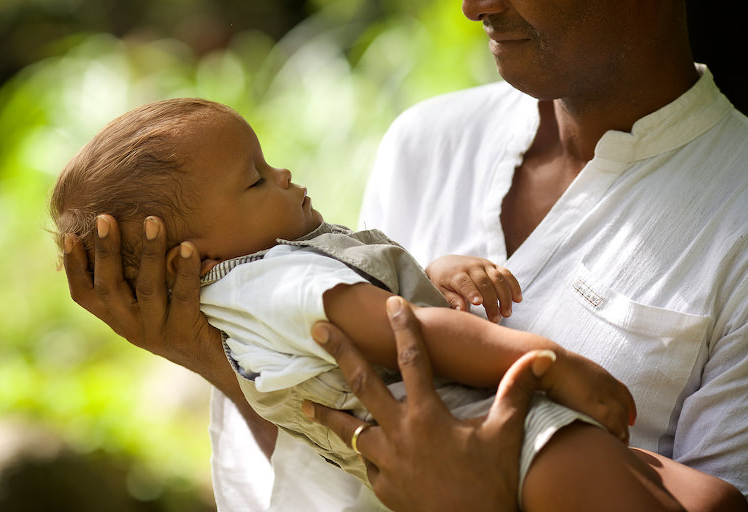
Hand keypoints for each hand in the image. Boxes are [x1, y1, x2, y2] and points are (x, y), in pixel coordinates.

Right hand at [62, 214, 219, 372]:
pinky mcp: (184, 335)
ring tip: (153, 221)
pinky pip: (184, 297)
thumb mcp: (155, 302)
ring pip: (147, 288)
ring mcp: (157, 333)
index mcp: (119, 318)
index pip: (85, 295)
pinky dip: (186, 270)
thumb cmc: (186, 320)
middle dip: (106, 251)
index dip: (74, 267)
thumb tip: (130, 228)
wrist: (217, 360)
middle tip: (105, 217)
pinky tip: (188, 247)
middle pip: (110, 287)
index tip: (68, 236)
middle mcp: (131, 327)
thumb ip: (137, 278)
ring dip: (149, 252)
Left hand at [303, 296, 554, 511]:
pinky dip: (360, 453)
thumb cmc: (491, 484)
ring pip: (350, 431)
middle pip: (363, 384)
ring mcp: (387, 462)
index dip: (405, 328)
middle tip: (318, 330)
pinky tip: (356, 449)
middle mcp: (400, 434)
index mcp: (427, 416)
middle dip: (340, 352)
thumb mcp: (505, 434)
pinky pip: (365, 464)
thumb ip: (516, 392)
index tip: (393, 304)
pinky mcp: (383, 487)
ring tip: (304, 406)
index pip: (414, 360)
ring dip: (328, 416)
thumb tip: (540, 357)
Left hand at [426, 255, 521, 322]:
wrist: (446, 263)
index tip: (478, 303)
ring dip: (505, 296)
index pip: (466, 283)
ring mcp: (484, 265)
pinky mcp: (493, 266)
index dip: (472, 292)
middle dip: (492, 301)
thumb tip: (462, 311)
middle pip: (485, 283)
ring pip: (498, 278)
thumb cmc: (442, 282)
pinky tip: (518, 299)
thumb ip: (451, 300)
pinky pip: (506, 274)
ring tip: (507, 313)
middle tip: (496, 319)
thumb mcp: (440, 291)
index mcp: (456, 274)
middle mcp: (472, 267)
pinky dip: (514, 285)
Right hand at [541, 350, 636, 443]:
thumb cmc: (552, 365)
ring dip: (622, 432)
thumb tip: (571, 386)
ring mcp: (603, 396)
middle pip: (624, 408)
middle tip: (623, 437)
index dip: (630, 408)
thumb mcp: (571, 368)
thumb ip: (577, 379)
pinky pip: (613, 425)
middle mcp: (607, 385)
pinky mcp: (597, 407)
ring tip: (619, 444)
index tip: (632, 419)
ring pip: (621, 419)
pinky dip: (615, 434)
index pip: (624, 393)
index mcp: (602, 376)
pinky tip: (613, 441)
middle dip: (625, 423)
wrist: (549, 363)